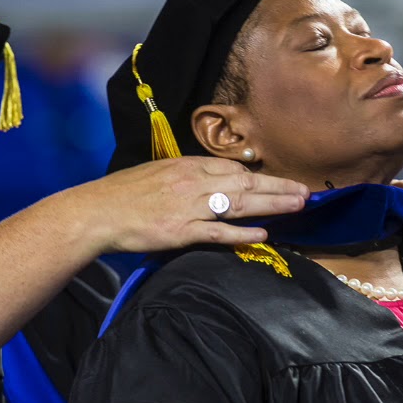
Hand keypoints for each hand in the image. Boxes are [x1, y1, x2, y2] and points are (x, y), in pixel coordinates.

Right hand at [69, 157, 309, 254]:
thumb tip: (208, 183)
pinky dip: (242, 234)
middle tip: (305, 193)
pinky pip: (218, 232)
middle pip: (245, 183)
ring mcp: (188, 207)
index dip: (261, 177)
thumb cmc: (123, 195)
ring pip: (239, 204)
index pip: (233, 169)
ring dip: (272, 205)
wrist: (96, 211)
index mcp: (187, 167)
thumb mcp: (157, 175)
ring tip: (297, 207)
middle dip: (278, 188)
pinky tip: (263, 235)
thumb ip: (184, 178)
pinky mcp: (181, 231)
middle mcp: (193, 182)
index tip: (281, 182)